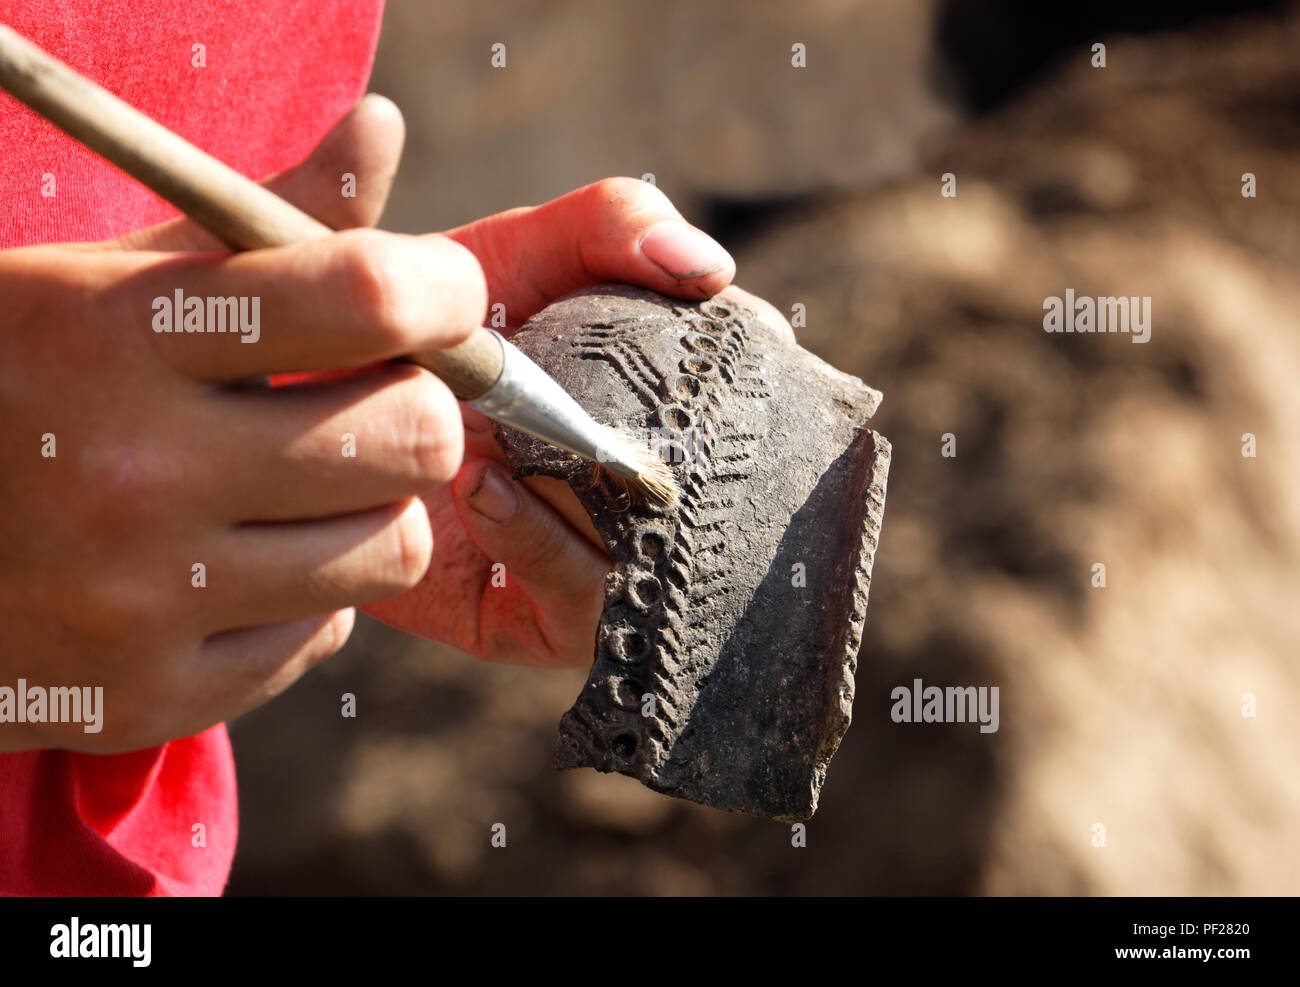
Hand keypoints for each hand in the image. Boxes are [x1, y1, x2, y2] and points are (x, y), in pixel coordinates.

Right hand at [0, 96, 483, 751]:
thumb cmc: (6, 382)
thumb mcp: (103, 283)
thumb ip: (258, 219)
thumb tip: (382, 130)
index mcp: (115, 336)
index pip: (363, 297)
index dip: (443, 292)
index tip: (442, 298)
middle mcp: (131, 473)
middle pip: (416, 438)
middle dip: (414, 409)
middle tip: (366, 399)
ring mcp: (139, 600)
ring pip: (396, 548)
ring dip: (373, 507)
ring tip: (300, 483)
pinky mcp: (146, 694)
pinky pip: (325, 633)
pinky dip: (307, 594)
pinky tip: (237, 563)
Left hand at [365, 177, 793, 667]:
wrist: (298, 402)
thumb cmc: (428, 323)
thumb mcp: (517, 250)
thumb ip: (610, 224)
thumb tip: (708, 265)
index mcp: (665, 401)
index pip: (754, 393)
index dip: (749, 366)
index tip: (727, 333)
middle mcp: (641, 489)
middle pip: (721, 490)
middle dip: (673, 448)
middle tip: (626, 407)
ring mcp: (598, 560)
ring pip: (657, 557)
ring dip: (598, 499)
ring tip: (513, 444)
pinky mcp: (535, 621)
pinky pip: (578, 605)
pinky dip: (539, 544)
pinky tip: (480, 489)